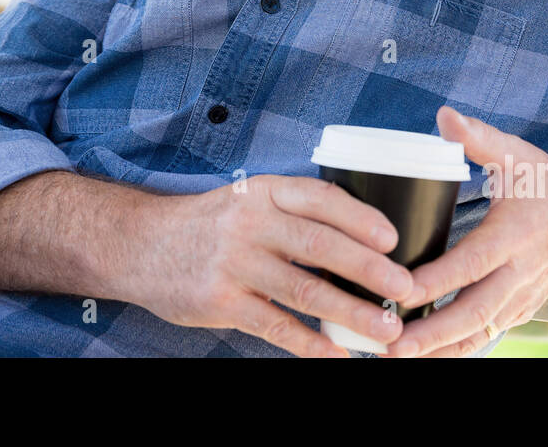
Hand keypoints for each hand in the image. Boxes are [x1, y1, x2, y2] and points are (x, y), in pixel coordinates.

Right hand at [123, 174, 415, 356]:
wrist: (141, 243)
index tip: (395, 239)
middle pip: (320, 245)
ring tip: (386, 331)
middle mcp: (250, 222)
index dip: (361, 219)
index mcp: (265, 191)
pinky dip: (310, 344)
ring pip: (304, 290)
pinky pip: (275, 326)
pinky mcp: (221, 300)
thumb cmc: (212, 223)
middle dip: (369, 269)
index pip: (321, 199)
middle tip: (406, 288)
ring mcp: (234, 263)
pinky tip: (337, 355)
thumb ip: (295, 213)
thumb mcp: (249, 200)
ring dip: (351, 313)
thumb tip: (364, 240)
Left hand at [382, 106, 547, 357]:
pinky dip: (457, 348)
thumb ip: (477, 138)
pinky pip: (487, 334)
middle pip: (473, 313)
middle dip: (431, 334)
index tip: (398, 290)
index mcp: (513, 236)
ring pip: (480, 332)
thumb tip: (443, 116)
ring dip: (440, 350)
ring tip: (397, 356)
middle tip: (390, 344)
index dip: (435, 281)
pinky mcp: (520, 308)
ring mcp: (522, 296)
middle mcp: (518, 274)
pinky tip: (425, 353)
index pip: (469, 264)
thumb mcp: (515, 153)